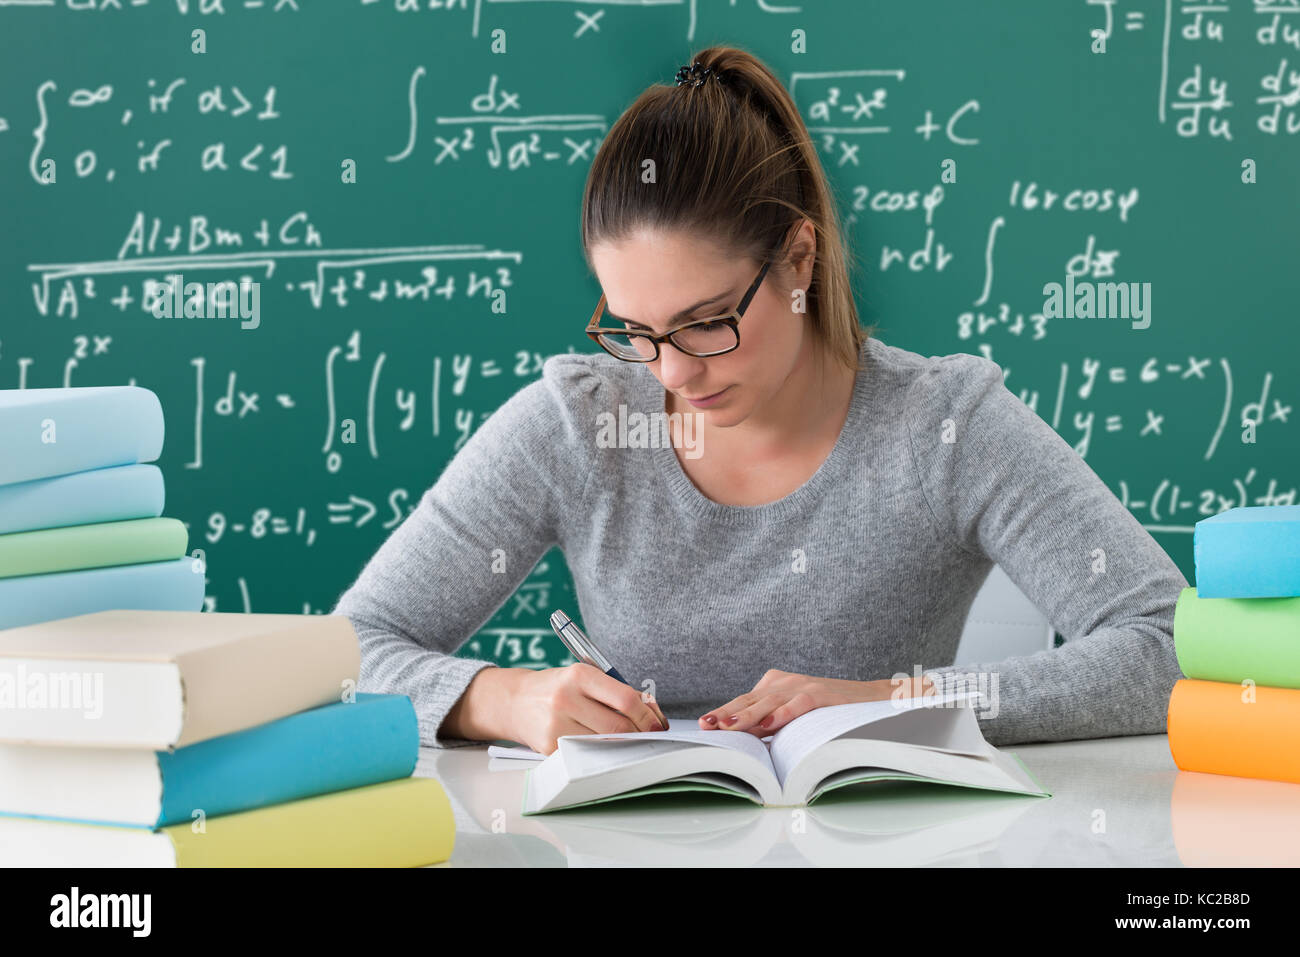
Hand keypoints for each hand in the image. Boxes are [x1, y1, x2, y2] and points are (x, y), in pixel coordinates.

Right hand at [507, 663, 668, 755]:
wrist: (515, 701)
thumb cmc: (558, 688)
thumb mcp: (584, 677)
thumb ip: (616, 692)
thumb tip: (651, 714)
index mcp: (579, 675)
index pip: (625, 699)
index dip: (647, 715)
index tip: (658, 724)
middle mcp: (565, 698)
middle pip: (618, 725)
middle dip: (639, 733)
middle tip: (648, 736)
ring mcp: (555, 725)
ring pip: (605, 742)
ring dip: (622, 744)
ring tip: (626, 739)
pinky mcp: (549, 747)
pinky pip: (586, 754)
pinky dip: (600, 751)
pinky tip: (601, 745)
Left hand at [698, 670, 933, 736]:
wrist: (870, 699)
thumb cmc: (828, 712)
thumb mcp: (794, 717)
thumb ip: (770, 724)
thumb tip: (743, 742)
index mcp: (775, 684)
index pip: (743, 701)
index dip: (723, 712)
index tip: (703, 725)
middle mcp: (785, 682)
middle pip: (750, 700)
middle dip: (726, 714)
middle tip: (706, 726)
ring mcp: (803, 685)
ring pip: (769, 702)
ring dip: (748, 715)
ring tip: (728, 727)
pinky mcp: (822, 693)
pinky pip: (800, 703)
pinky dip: (784, 713)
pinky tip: (769, 724)